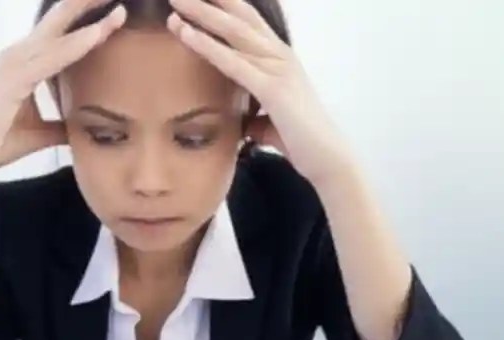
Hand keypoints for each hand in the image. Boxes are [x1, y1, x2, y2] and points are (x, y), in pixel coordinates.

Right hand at [0, 0, 125, 177]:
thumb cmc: (1, 140)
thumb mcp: (42, 131)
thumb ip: (63, 123)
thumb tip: (84, 128)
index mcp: (26, 61)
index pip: (62, 31)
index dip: (88, 16)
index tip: (116, 8)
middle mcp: (19, 54)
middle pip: (59, 20)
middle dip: (87, 3)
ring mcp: (14, 64)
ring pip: (59, 35)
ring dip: (90, 19)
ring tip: (118, 9)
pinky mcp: (14, 80)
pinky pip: (51, 58)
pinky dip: (75, 46)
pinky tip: (97, 35)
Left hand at [166, 0, 353, 183]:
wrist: (328, 159)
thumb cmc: (301, 140)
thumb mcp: (273, 118)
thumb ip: (257, 113)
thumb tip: (245, 123)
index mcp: (279, 57)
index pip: (248, 21)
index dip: (224, 4)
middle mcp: (279, 55)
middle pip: (239, 16)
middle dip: (209, 0)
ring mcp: (277, 68)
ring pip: (234, 32)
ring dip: (202, 14)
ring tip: (175, 0)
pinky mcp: (273, 88)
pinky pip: (233, 62)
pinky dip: (207, 45)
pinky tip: (185, 33)